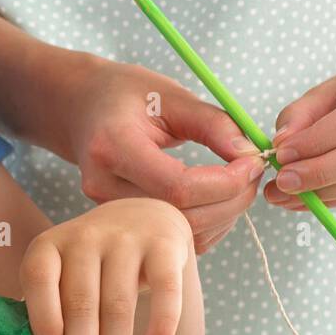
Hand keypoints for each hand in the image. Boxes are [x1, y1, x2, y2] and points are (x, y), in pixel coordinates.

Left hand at [18, 198, 193, 334]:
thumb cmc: (92, 262)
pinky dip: (161, 325)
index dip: (44, 316)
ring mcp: (125, 239)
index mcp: (49, 246)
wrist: (142, 215)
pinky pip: (165, 290)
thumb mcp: (63, 272)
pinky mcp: (164, 246)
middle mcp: (84, 237)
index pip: (39, 278)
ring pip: (118, 303)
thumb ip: (53, 307)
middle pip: (81, 302)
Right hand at [34, 50, 265, 253]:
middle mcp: (103, 185)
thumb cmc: (125, 95)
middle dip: (230, 201)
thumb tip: (251, 156)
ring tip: (238, 185)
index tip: (253, 162)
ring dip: (223, 216)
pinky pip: (172, 239)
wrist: (82, 109)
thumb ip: (214, 124)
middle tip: (253, 174)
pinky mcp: (121, 222)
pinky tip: (217, 199)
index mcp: (112, 147)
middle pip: (180, 217)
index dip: (225, 182)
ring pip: (180, 234)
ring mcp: (107, 210)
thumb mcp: (172, 96)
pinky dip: (207, 225)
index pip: (177, 187)